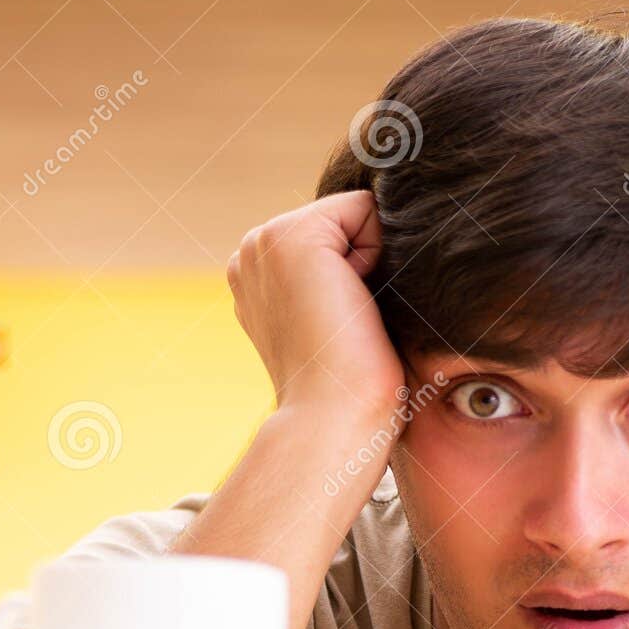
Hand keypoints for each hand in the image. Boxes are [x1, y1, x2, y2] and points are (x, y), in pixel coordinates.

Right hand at [226, 190, 407, 427]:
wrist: (333, 419)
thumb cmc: (348, 390)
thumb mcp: (335, 323)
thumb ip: (338, 282)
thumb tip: (375, 265)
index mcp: (256, 277)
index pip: (334, 238)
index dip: (359, 275)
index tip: (342, 327)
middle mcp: (251, 254)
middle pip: (345, 221)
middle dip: (364, 265)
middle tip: (346, 324)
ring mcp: (264, 242)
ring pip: (355, 214)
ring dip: (370, 263)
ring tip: (347, 315)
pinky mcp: (292, 236)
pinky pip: (365, 208)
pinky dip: (377, 253)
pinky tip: (353, 301)